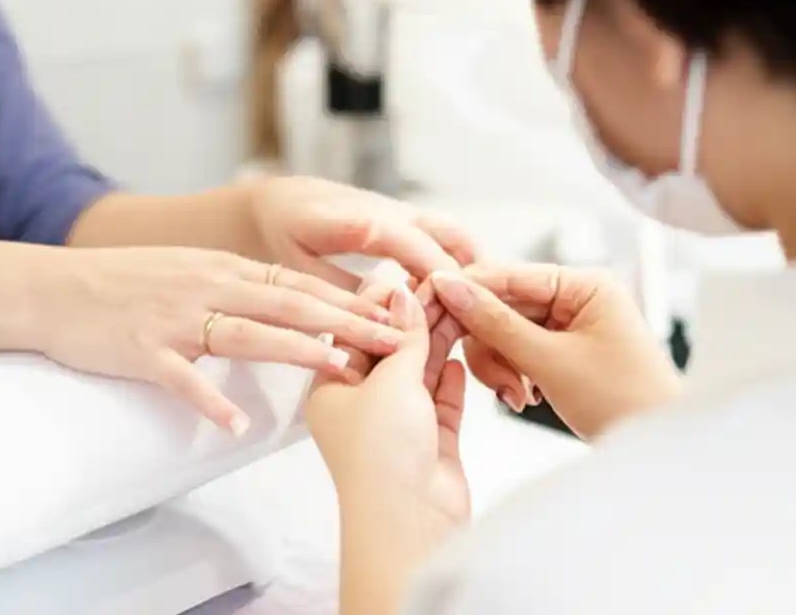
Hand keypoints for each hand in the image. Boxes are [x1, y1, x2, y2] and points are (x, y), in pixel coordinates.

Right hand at [36, 246, 401, 432]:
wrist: (52, 288)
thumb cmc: (127, 283)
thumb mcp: (193, 269)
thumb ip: (243, 286)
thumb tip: (298, 305)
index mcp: (226, 269)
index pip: (300, 284)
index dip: (349, 300)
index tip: (393, 315)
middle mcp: (209, 287)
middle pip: (290, 305)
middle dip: (346, 323)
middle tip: (393, 341)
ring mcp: (177, 318)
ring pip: (248, 333)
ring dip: (298, 351)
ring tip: (340, 369)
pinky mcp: (143, 350)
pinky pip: (183, 379)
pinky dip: (210, 401)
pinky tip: (236, 423)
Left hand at [249, 177, 477, 288]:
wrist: (262, 202)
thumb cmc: (272, 236)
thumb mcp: (296, 268)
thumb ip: (341, 291)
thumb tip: (386, 319)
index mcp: (356, 220)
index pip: (412, 241)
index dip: (438, 267)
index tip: (461, 295)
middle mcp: (383, 208)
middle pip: (444, 230)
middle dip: (471, 264)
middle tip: (489, 303)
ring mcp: (393, 209)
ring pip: (445, 229)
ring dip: (468, 259)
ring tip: (482, 300)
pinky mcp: (395, 216)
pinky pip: (435, 232)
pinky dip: (453, 256)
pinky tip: (456, 289)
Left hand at [307, 284, 470, 542]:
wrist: (410, 522)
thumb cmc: (382, 456)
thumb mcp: (390, 381)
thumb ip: (404, 336)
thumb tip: (404, 294)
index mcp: (333, 390)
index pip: (356, 332)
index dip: (383, 302)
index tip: (409, 272)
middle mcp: (363, 406)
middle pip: (392, 350)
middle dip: (417, 317)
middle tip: (444, 281)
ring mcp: (399, 426)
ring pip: (421, 371)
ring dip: (439, 340)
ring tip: (460, 305)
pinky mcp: (432, 443)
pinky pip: (442, 400)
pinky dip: (452, 377)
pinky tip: (462, 354)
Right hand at [430, 265, 681, 439]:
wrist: (659, 449)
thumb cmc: (623, 401)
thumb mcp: (550, 361)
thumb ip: (496, 323)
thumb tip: (452, 287)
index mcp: (586, 284)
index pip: (510, 274)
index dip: (468, 290)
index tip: (428, 301)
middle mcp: (580, 297)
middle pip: (505, 305)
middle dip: (491, 346)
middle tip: (492, 380)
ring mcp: (573, 325)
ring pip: (508, 332)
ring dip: (501, 365)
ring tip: (516, 396)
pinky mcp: (567, 351)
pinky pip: (522, 351)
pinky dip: (515, 373)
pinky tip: (526, 397)